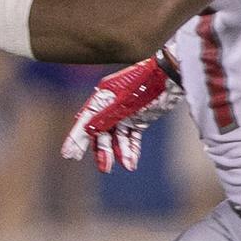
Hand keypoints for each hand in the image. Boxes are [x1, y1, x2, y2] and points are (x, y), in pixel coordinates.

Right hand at [62, 56, 183, 172]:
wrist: (171, 73)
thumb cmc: (146, 81)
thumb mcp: (123, 100)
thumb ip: (106, 115)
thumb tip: (87, 130)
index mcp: (102, 97)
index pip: (85, 121)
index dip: (76, 139)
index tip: (69, 155)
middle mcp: (110, 107)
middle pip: (101, 132)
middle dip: (102, 151)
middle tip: (104, 168)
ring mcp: (124, 114)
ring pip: (117, 138)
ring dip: (120, 152)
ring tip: (126, 165)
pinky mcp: (139, 119)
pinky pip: (131, 138)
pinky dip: (131, 149)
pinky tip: (131, 162)